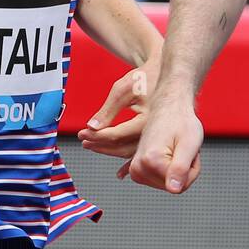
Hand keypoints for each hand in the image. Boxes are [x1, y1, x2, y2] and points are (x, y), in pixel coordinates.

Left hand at [78, 53, 160, 177]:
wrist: (166, 75)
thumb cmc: (145, 78)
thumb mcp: (123, 88)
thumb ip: (107, 109)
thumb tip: (92, 126)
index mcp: (148, 119)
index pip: (117, 134)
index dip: (97, 135)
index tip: (82, 132)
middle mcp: (155, 132)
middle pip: (122, 145)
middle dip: (100, 144)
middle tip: (83, 140)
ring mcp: (157, 137)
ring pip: (130, 151)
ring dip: (110, 151)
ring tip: (92, 146)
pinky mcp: (157, 138)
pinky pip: (141, 153)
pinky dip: (129, 163)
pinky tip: (121, 173)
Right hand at [129, 97, 203, 193]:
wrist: (168, 107)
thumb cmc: (181, 121)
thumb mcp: (189, 143)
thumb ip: (180, 168)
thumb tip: (174, 189)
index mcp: (150, 161)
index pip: (181, 186)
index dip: (192, 168)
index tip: (188, 150)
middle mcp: (138, 167)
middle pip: (173, 187)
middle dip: (185, 170)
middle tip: (182, 148)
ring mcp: (135, 170)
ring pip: (168, 184)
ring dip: (177, 168)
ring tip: (175, 148)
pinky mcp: (136, 169)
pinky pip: (158, 181)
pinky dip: (166, 171)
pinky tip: (160, 159)